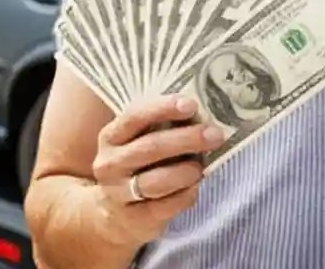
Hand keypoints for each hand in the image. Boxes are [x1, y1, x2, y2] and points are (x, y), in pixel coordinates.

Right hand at [91, 95, 223, 247]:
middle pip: (150, 148)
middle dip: (186, 139)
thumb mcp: (136, 143)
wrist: (116, 213)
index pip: (134, 117)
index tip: (191, 105)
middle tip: (214, 135)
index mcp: (111, 137)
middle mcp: (110, 164)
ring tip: (202, 166)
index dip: (163, 108)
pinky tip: (195, 187)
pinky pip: (166, 206)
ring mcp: (119, 194)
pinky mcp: (135, 219)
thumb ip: (160, 127)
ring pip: (157, 181)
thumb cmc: (136, 167)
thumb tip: (199, 115)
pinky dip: (186, 195)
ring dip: (186, 171)